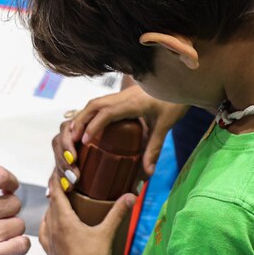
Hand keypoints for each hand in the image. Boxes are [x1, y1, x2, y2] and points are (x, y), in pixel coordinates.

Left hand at [38, 180, 135, 254]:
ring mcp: (48, 239)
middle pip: (51, 203)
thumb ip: (118, 212)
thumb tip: (131, 195)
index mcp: (63, 219)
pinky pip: (43, 230)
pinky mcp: (48, 250)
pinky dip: (47, 222)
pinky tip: (52, 224)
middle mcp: (51, 226)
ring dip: (52, 207)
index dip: (56, 179)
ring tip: (60, 202)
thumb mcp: (107, 233)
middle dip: (56, 191)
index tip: (58, 169)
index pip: (56, 192)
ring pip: (46, 216)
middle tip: (64, 183)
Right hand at [58, 84, 186, 175]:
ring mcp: (122, 94)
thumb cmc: (175, 102)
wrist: (182, 80)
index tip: (83, 140)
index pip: (107, 113)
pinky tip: (88, 125)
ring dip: (82, 116)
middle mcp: (123, 96)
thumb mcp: (165, 126)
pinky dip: (90, 113)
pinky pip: (101, 103)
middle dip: (80, 121)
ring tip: (74, 133)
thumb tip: (147, 174)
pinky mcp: (123, 95)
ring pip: (95, 102)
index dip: (93, 125)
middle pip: (94, 105)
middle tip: (72, 138)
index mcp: (132, 103)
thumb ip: (154, 148)